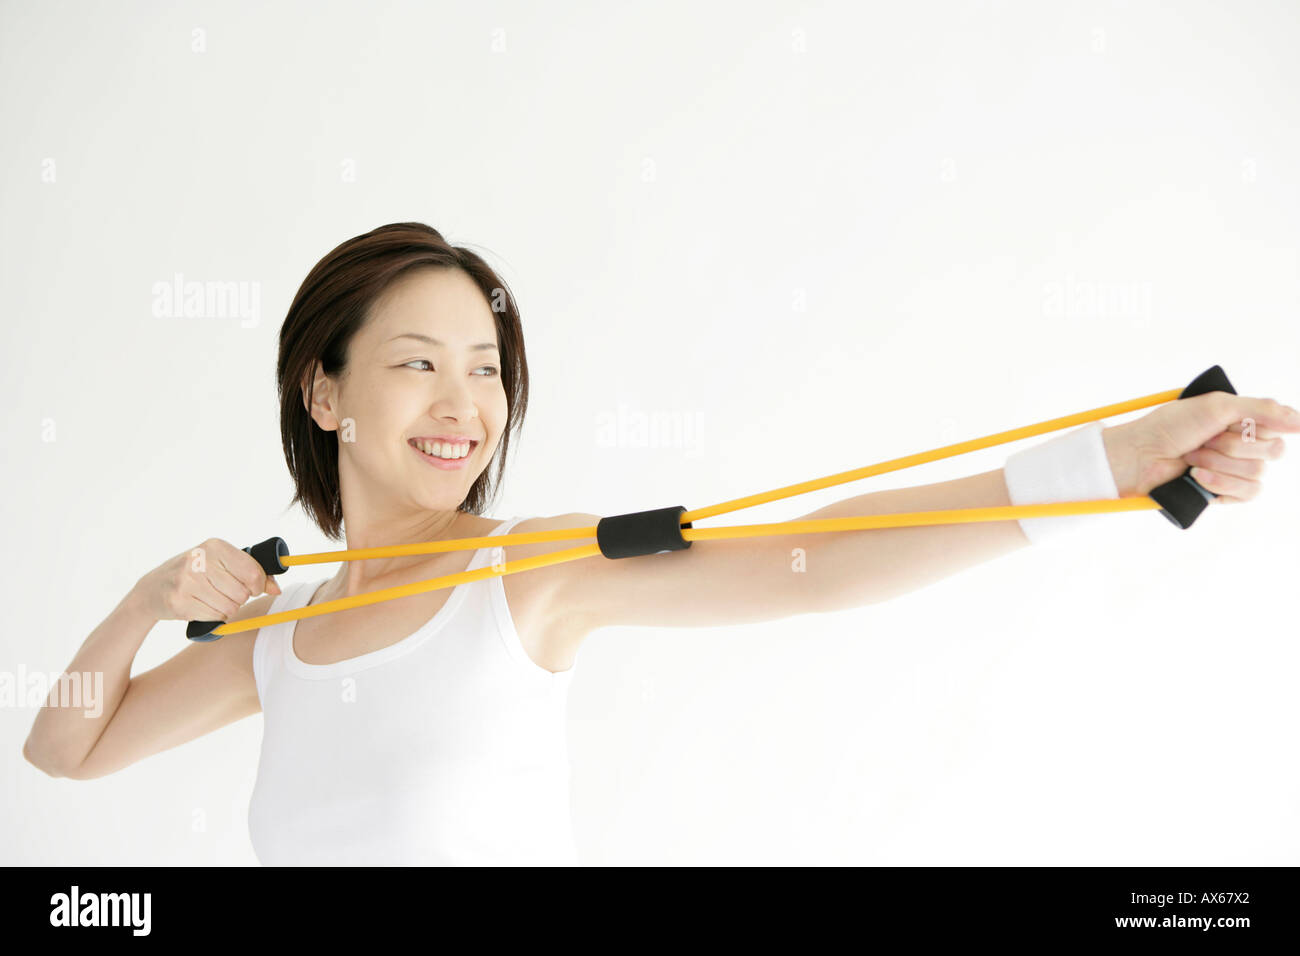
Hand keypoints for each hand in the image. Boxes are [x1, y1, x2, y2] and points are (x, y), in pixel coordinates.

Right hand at [133, 538, 281, 623]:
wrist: (153, 588)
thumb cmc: (194, 574)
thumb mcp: (221, 564)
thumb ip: (251, 572)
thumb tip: (276, 589)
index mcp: (215, 546)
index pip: (253, 572)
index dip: (258, 586)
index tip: (252, 588)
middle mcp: (200, 560)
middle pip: (242, 593)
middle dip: (239, 598)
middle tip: (225, 594)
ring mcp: (187, 581)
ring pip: (230, 608)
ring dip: (227, 609)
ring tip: (213, 600)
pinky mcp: (179, 602)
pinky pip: (214, 617)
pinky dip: (214, 616)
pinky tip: (202, 606)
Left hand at [1102, 393, 1299, 502]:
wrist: (1141, 455)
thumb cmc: (1171, 426)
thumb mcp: (1218, 406)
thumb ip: (1263, 409)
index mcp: (1244, 422)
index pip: (1278, 426)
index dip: (1254, 426)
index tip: (1226, 422)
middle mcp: (1244, 446)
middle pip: (1273, 451)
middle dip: (1233, 445)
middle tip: (1203, 439)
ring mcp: (1235, 471)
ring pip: (1258, 473)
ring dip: (1220, 463)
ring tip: (1193, 458)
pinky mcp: (1225, 494)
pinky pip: (1248, 493)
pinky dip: (1221, 483)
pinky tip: (1197, 476)